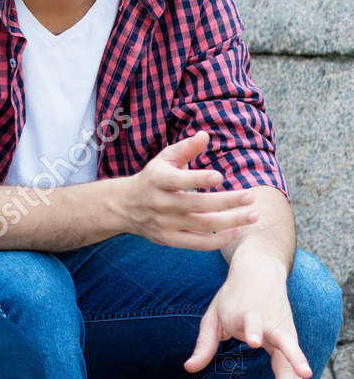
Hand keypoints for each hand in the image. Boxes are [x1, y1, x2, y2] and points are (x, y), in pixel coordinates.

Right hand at [115, 132, 258, 248]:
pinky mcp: (169, 239)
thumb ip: (186, 148)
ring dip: (231, 221)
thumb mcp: (164, 160)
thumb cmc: (153, 178)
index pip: (178, 181)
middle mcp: (160, 202)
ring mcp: (164, 223)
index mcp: (157, 179)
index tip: (220, 176)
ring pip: (202, 225)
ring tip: (253, 215)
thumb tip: (206, 135)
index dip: (198, 179)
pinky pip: (198, 243)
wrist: (125, 206)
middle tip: (251, 197)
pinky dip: (219, 240)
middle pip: (197, 205)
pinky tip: (235, 231)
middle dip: (227, 202)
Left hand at [185, 253, 311, 378]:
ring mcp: (284, 333)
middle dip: (284, 378)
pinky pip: (293, 364)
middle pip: (281, 350)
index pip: (252, 323)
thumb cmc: (232, 298)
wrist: (259, 273)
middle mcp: (271, 325)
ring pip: (291, 363)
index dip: (254, 330)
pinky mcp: (291, 339)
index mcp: (246, 315)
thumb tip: (188, 368)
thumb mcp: (213, 317)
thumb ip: (204, 344)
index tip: (254, 340)